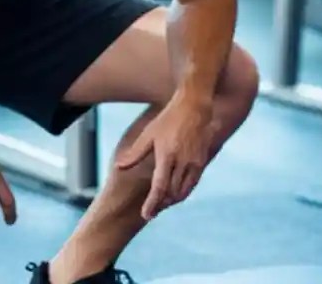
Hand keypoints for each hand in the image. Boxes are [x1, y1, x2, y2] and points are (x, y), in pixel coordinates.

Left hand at [115, 98, 214, 219]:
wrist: (194, 106)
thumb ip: (135, 153)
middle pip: (172, 193)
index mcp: (167, 155)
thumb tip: (119, 167)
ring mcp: (195, 162)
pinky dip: (184, 192)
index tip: (146, 215)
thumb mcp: (148, 134)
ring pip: (184, 191)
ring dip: (173, 200)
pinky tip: (175, 192)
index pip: (159, 187)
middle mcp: (183, 161)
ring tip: (162, 203)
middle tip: (151, 210)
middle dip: (161, 204)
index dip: (152, 203)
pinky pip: (193, 183)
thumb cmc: (168, 118)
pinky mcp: (203, 161)